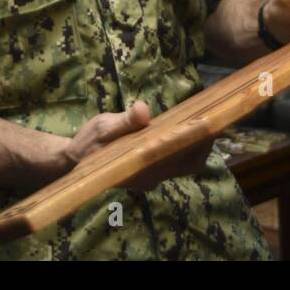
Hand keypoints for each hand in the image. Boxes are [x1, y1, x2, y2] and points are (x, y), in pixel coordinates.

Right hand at [65, 101, 214, 192]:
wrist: (74, 161)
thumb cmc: (89, 143)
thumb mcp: (103, 127)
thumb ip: (124, 121)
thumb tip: (144, 111)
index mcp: (143, 167)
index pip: (184, 159)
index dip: (201, 143)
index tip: (214, 124)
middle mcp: (152, 177)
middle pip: (190, 162)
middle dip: (205, 143)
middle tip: (215, 118)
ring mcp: (152, 177)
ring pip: (185, 163)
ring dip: (198, 145)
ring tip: (206, 120)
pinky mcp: (151, 173)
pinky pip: (176, 162)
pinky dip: (187, 147)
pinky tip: (188, 129)